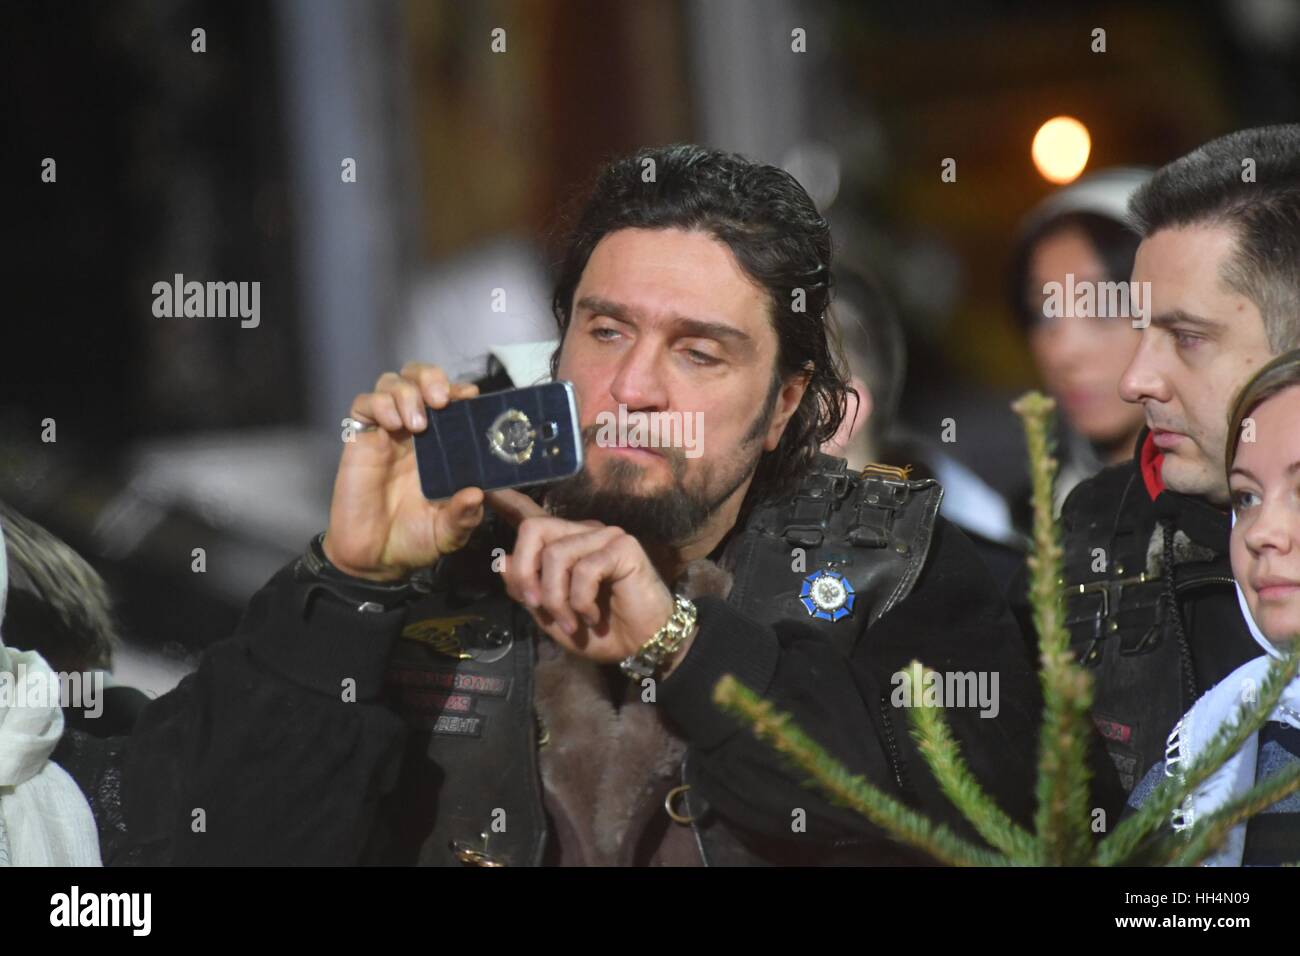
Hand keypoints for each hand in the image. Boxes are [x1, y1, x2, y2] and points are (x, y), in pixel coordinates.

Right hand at [323, 362, 483, 581]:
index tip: (470, 398)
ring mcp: (386, 432)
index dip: (459, 391)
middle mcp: (415, 432)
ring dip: (407, 392)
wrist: (374, 558)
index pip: (451, 399)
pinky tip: (393, 427)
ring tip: (417, 424)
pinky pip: (364, 404)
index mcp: (443, 445)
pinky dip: (379, 405)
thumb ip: (464, 515)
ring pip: (392, 382)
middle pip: (419, 377)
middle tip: (440, 400)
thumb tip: (477, 493)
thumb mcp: (449, 532)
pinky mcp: (360, 439)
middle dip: (431, 377)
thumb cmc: (415, 539)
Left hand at [490, 492, 692, 667]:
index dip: (509, 501)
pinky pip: (584, 568)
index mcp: (563, 544)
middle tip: (535, 606)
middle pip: (534, 529)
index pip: (531, 516)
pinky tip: (591, 616)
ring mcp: (603, 535)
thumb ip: (527, 590)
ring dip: (555, 598)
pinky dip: (580, 601)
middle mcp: (582, 532)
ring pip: (555, 554)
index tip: (487, 489)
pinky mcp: (623, 546)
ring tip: (570, 622)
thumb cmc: (599, 631)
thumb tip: (502, 562)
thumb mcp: (551, 615)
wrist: (640, 646)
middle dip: (525, 572)